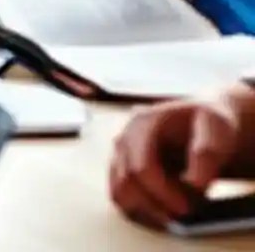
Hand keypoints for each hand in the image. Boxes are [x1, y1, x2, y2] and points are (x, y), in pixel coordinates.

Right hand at [110, 91, 247, 228]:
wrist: (203, 126)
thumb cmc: (209, 125)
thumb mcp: (217, 128)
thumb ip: (207, 153)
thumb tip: (193, 184)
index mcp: (142, 122)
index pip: (140, 167)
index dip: (161, 193)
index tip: (186, 209)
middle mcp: (124, 138)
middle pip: (125, 184)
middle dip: (156, 205)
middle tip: (185, 213)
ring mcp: (119, 155)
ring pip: (119, 194)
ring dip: (148, 209)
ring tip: (177, 209)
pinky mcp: (121, 170)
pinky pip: (122, 197)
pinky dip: (143, 210)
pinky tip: (167, 208)